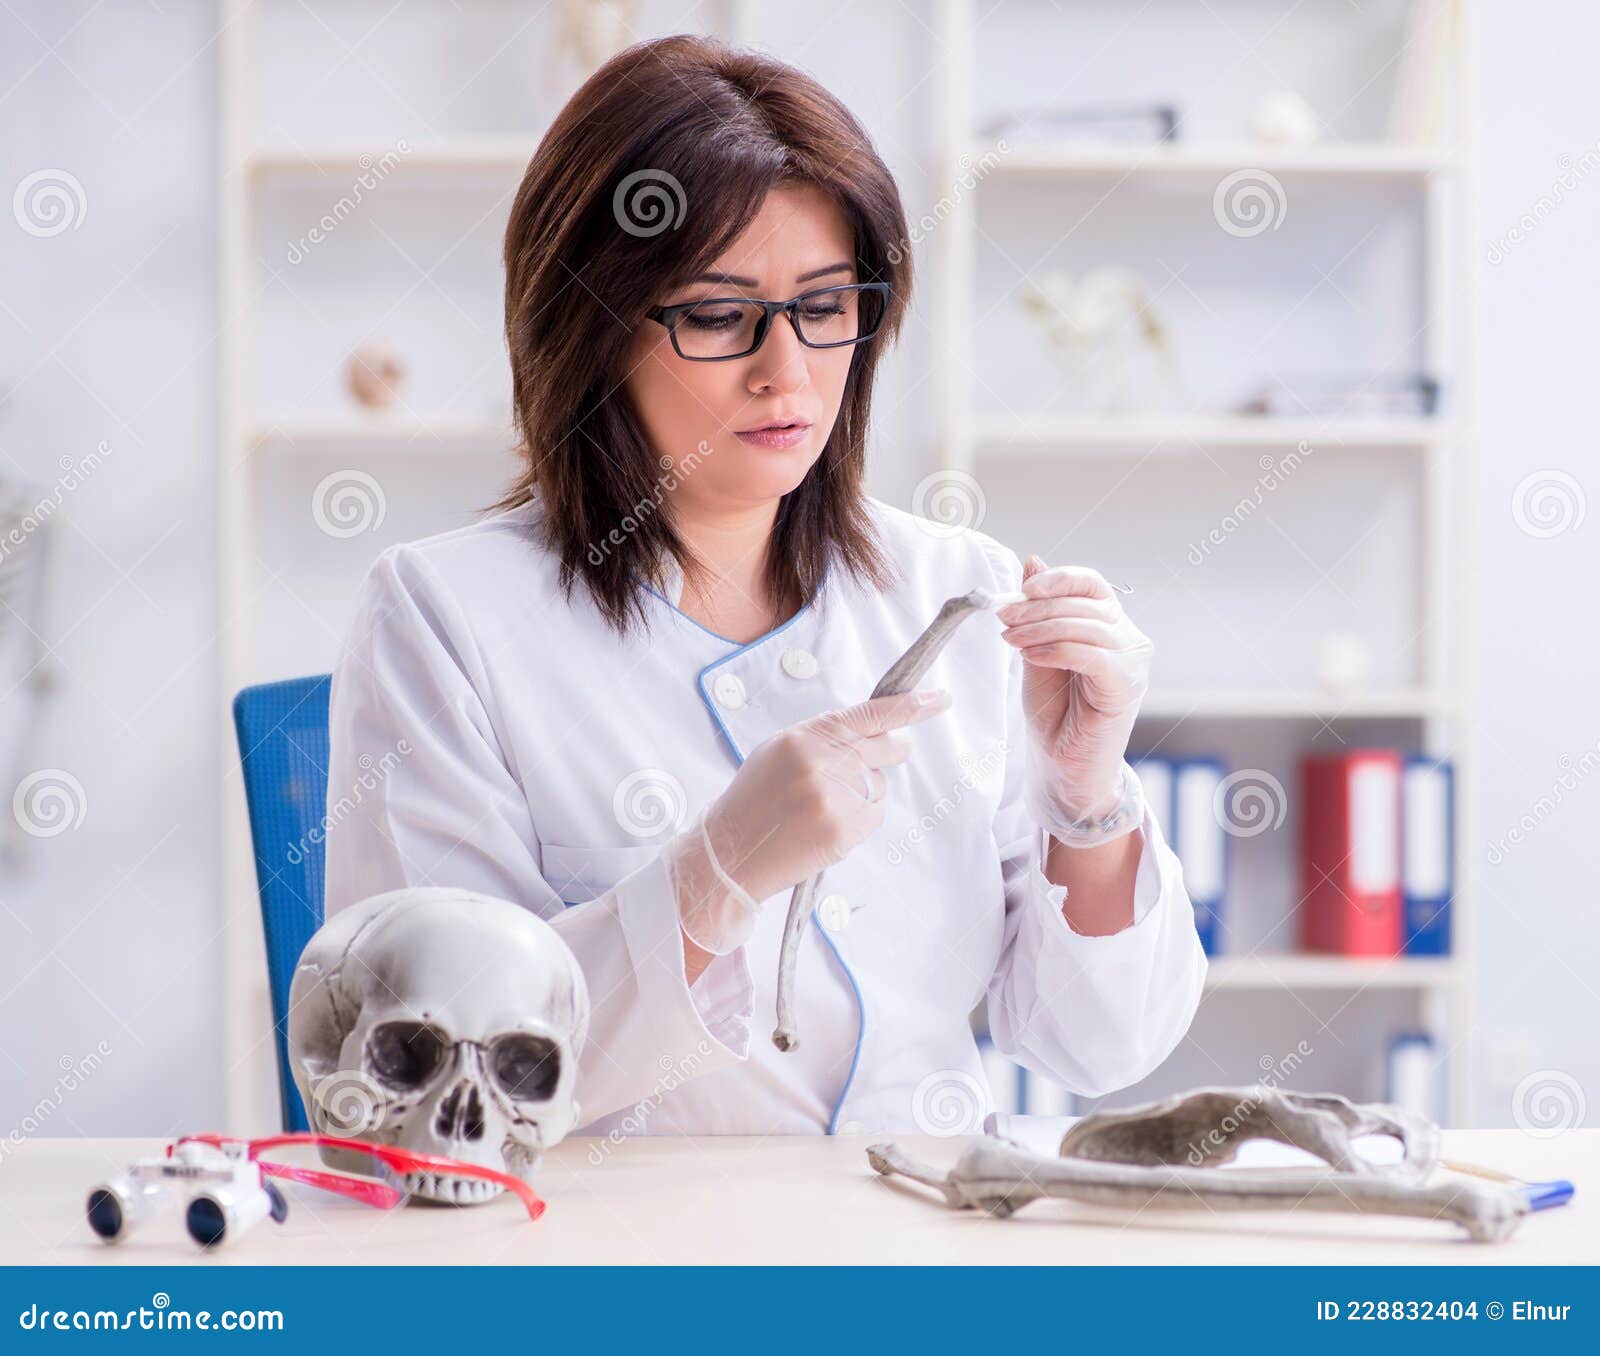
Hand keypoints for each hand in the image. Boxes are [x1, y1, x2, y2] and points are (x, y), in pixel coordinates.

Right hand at [666, 688, 952, 954]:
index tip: (939, 699)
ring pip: (879, 786)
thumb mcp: (780, 752)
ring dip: (863, 795)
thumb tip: (873, 731)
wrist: (731, 852)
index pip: (869, 714)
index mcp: (805, 736)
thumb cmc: (756, 801)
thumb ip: (824, 738)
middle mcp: (823, 762)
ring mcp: (836, 797)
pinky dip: (858, 822)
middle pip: (887, 747)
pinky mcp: (845, 829)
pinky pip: (873, 817)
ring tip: (821, 809)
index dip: (910, 706)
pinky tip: (826, 829)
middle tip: (891, 754)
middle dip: (894, 750)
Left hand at [995, 556, 1150, 820]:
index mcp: (1110, 623)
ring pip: (1085, 625)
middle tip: (1003, 617)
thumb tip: (1033, 560)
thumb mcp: (1037, 651)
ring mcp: (1132, 660)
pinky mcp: (1126, 684)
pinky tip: (1029, 656)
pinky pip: (1090, 654)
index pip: (1090, 583)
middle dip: (1037, 608)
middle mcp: (1129, 637)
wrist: (1063, 766)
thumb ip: (1038, 612)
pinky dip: (1056, 650)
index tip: (1021, 590)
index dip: (1057, 580)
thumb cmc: (1053, 712)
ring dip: (1040, 629)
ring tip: (1010, 640)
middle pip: (1084, 602)